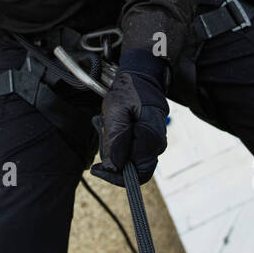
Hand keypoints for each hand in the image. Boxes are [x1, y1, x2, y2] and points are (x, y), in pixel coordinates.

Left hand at [90, 53, 169, 186]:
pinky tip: (109, 123)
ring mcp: (153, 142)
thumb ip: (115, 138)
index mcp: (151, 138)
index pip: (137, 174)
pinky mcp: (147, 139)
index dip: (116, 177)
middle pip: (132, 169)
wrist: (141, 76)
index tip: (97, 169)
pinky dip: (116, 141)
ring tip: (104, 122)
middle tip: (100, 132)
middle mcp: (156, 144)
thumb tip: (114, 166)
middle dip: (112, 158)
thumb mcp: (116, 110)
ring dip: (112, 147)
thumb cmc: (129, 89)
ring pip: (129, 159)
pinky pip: (130, 149)